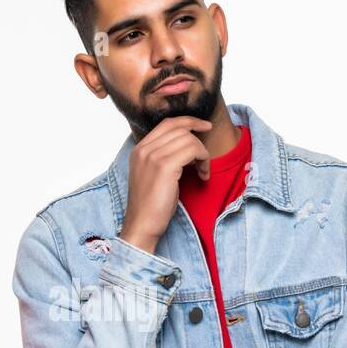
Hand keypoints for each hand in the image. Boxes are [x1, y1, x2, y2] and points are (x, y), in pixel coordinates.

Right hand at [120, 115, 212, 251]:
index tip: (204, 126)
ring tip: (202, 171)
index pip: (167, 123)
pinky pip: (193, 150)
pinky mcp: (165, 166)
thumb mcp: (152, 175)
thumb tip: (187, 145)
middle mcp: (144, 149)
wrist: (142, 225)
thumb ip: (162, 157)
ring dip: (202, 153)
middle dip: (199, 137)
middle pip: (179, 128)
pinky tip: (203, 175)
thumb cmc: (150, 206)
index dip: (188, 121)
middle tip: (207, 151)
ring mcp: (153, 156)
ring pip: (189, 139)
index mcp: (139, 150)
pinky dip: (203, 161)